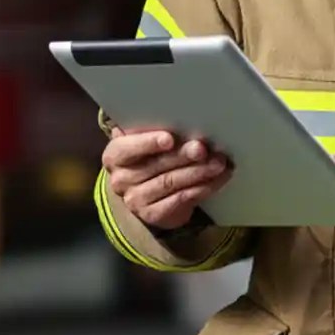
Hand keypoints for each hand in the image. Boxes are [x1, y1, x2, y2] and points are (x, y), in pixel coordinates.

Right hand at [102, 128, 231, 230]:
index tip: (170, 138)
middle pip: (156, 165)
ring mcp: (135, 200)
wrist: (145, 192)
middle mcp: (121, 179)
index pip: (127, 148)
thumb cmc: (148, 156)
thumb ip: (153, 130)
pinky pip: (181, 199)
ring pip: (171, 182)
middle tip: (204, 148)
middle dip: (184, 156)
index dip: (148, 142)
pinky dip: (203, 188)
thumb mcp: (144, 140)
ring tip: (219, 162)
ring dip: (199, 172)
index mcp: (115, 155)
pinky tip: (217, 179)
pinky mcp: (153, 215)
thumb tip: (184, 119)